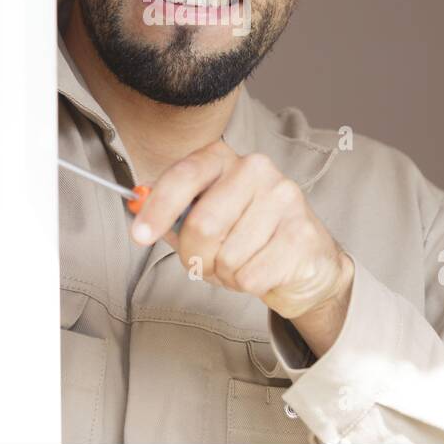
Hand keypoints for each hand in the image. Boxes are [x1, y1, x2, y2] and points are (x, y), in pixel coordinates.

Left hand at [130, 142, 354, 334]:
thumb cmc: (245, 236)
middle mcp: (256, 169)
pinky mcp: (301, 233)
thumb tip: (139, 208)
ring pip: (227, 256)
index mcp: (224, 158)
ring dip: (224, 274)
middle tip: (206, 261)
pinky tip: (261, 271)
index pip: (184, 176)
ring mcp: (283, 198)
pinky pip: (250, 276)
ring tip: (240, 263)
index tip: (140, 235)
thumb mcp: (204, 218)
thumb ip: (172, 213)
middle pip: (202, 224)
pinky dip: (246, 285)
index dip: (158, 208)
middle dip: (195, 255)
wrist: (304, 261)